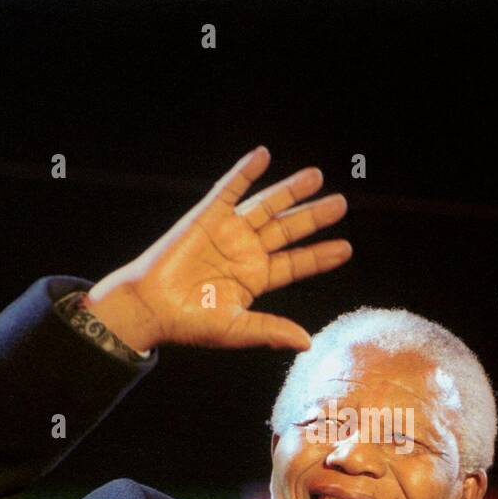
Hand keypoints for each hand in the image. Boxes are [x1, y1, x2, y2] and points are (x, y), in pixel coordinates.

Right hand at [86, 145, 351, 351]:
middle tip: (341, 204)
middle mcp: (246, 251)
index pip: (295, 263)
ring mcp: (228, 231)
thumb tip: (308, 343)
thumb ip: (271, 331)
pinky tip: (263, 155)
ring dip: (289, 190)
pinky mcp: (206, 215)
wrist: (151, 306)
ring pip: (266, 206)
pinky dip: (245, 171)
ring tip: (316, 176)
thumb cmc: (190, 322)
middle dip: (313, 217)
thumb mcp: (236, 329)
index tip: (345, 248)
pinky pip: (229, 188)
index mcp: (256, 278)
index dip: (319, 255)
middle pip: (287, 230)